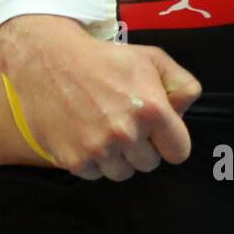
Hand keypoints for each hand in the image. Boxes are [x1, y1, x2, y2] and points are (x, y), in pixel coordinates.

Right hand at [0, 15, 199, 181]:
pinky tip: (83, 133)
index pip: (179, 152)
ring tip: (102, 129)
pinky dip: (91, 160)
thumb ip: (181, 83)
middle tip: (122, 123)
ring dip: (116, 157)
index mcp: (151, 109)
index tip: (156, 133)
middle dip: (140, 147)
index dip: (168, 141)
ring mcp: (99, 149)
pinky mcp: (74, 159)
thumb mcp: (149, 59)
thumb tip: (186, 110)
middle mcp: (126, 133)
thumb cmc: (102, 58)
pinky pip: (95, 174)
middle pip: (148, 164)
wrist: (47, 60)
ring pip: (122, 173)